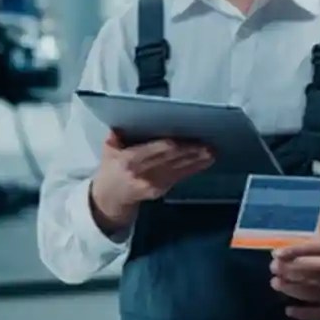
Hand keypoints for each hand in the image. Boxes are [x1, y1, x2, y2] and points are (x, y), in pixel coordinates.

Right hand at [88, 131, 213, 233]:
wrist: (109, 199)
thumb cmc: (110, 170)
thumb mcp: (107, 150)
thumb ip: (115, 135)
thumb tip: (127, 119)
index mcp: (129, 160)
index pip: (155, 150)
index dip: (172, 144)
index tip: (186, 136)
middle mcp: (142, 173)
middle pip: (171, 159)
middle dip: (190, 151)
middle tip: (207, 142)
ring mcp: (153, 184)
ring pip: (179, 169)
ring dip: (197, 160)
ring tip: (211, 151)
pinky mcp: (161, 191)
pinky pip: (180, 177)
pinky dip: (194, 168)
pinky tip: (205, 162)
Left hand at [269, 219, 319, 319]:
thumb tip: (297, 234)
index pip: (314, 249)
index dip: (293, 251)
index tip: (276, 254)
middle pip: (313, 271)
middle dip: (290, 270)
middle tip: (273, 269)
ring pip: (315, 293)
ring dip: (293, 290)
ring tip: (276, 284)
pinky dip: (306, 313)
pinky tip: (289, 310)